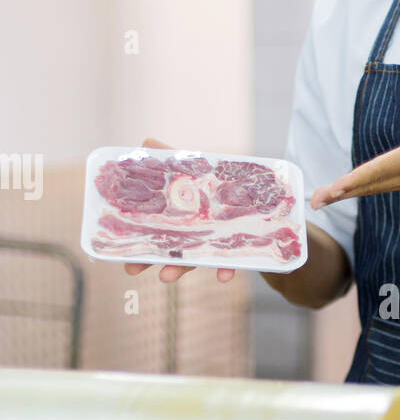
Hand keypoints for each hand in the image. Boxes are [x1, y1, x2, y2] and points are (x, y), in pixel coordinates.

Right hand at [123, 137, 234, 282]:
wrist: (260, 198)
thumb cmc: (216, 182)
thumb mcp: (193, 167)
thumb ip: (172, 158)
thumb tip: (146, 143)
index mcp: (176, 215)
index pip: (151, 229)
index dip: (135, 240)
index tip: (119, 255)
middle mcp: (190, 233)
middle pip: (166, 248)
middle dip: (148, 259)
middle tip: (131, 269)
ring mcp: (211, 243)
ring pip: (193, 259)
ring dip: (178, 268)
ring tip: (165, 277)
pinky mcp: (234, 249)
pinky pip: (229, 261)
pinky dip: (225, 268)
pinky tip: (223, 276)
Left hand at [310, 96, 399, 207]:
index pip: (381, 169)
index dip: (355, 178)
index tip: (334, 188)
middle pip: (372, 184)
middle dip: (342, 192)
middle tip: (314, 201)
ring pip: (376, 187)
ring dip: (349, 193)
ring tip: (323, 198)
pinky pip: (384, 186)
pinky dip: (364, 189)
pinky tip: (351, 190)